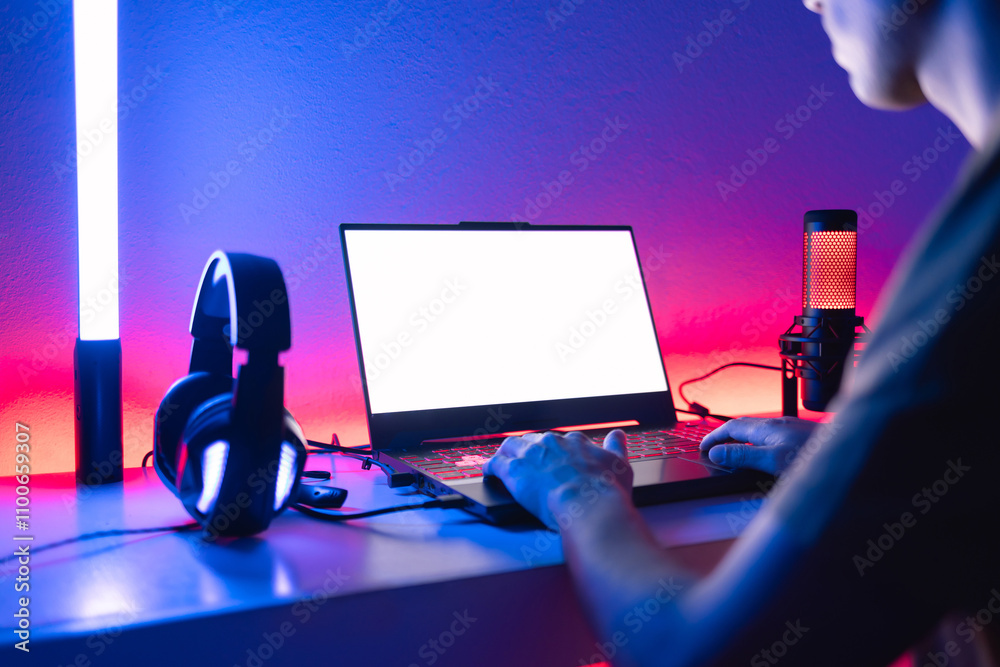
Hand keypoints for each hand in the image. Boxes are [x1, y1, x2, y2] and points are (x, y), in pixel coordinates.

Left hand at [483, 430, 632, 529]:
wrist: (588, 505)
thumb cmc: (605, 491)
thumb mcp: (619, 463)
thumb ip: (616, 446)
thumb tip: (618, 435)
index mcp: (574, 442)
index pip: (559, 440)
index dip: (553, 450)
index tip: (552, 459)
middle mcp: (551, 443)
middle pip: (533, 440)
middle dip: (528, 450)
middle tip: (526, 463)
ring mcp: (531, 455)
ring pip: (511, 446)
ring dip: (507, 453)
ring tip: (504, 462)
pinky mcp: (514, 470)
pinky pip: (495, 463)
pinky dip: (490, 467)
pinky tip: (489, 473)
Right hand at [698, 417, 817, 474]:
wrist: (852, 452)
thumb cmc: (817, 458)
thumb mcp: (773, 461)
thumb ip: (743, 456)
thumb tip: (717, 453)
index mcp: (767, 428)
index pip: (731, 428)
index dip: (714, 437)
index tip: (702, 448)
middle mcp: (778, 425)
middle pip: (743, 427)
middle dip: (725, 436)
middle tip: (713, 449)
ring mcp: (790, 430)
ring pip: (758, 431)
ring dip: (741, 440)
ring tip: (733, 452)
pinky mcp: (801, 438)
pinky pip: (770, 437)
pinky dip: (757, 444)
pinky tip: (764, 454)